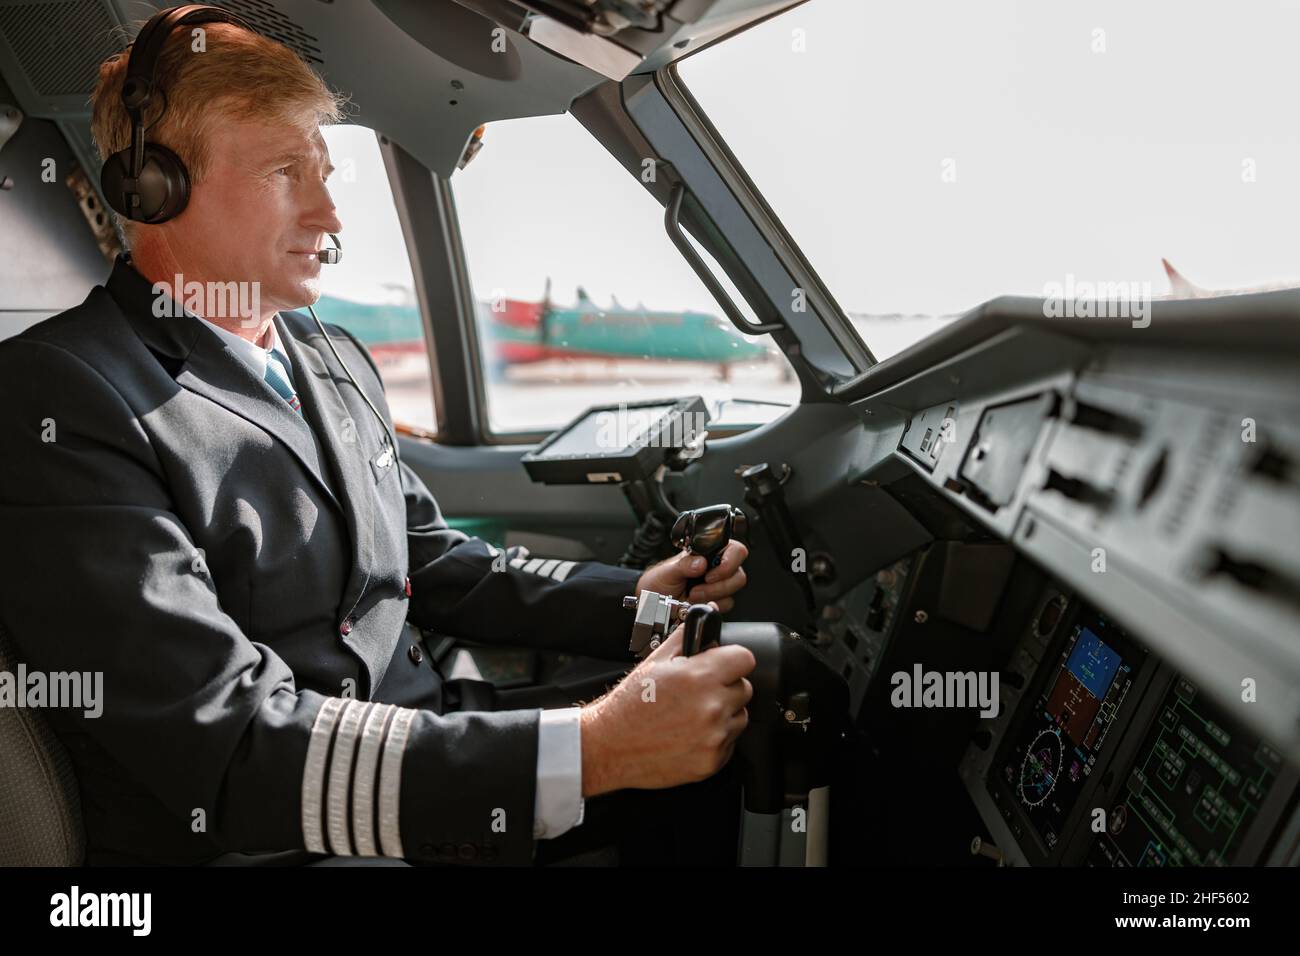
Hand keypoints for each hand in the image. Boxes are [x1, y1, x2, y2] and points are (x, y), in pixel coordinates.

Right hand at [580, 625, 754, 797]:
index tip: (724, 665)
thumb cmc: (630, 704)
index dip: (732, 660)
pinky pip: (730, 742)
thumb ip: (686, 636)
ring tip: (692, 715)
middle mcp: (711, 707)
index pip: (745, 659)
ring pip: (740, 716)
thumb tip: (706, 615)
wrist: (611, 745)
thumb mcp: (656, 661)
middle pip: (744, 688)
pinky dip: (716, 738)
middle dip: (725, 687)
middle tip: (699, 693)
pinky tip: (690, 734)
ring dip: (724, 714)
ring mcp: (714, 736)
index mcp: (699, 677)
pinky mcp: (712, 761)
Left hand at [635, 539, 748, 611]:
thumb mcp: (666, 571)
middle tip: (698, 587)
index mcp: (707, 553)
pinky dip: (712, 604)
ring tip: (693, 595)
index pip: (734, 549)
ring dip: (713, 594)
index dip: (729, 560)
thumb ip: (683, 565)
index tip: (710, 572)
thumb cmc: (658, 583)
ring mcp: (719, 584)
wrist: (653, 605)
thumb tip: (700, 562)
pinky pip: (727, 604)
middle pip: (738, 572)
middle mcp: (716, 567)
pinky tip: (697, 602)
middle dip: (719, 583)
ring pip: (733, 589)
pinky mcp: (717, 601)